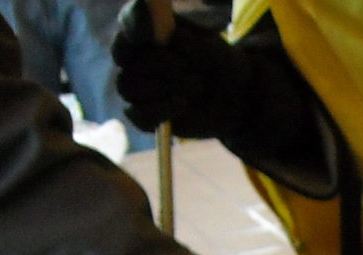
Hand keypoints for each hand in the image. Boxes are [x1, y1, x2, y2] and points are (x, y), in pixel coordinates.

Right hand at [112, 1, 250, 139]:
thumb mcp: (211, 48)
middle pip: (126, 62)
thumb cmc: (220, 64)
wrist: (235, 97)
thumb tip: (170, 35)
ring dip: (163, 87)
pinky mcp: (146, 114)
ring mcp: (138, 88)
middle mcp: (136, 59)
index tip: (148, 35)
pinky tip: (183, 105)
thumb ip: (188, 41)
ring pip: (128, 88)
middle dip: (158, 65)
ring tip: (196, 85)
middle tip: (188, 69)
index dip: (133, 31)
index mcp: (148, 34)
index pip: (127, 29)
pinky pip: (138, 116)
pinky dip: (160, 111)